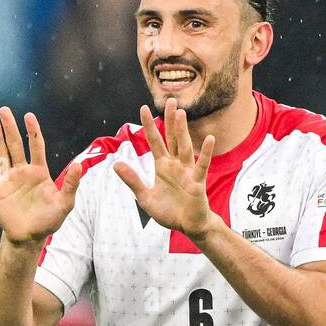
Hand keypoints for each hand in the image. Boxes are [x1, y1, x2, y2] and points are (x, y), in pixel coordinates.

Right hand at [0, 108, 81, 246]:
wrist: (29, 238)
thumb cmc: (48, 221)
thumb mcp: (64, 204)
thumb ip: (71, 185)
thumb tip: (80, 165)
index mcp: (39, 172)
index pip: (36, 146)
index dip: (33, 131)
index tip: (28, 116)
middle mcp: (22, 172)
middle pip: (16, 145)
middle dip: (10, 128)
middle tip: (4, 110)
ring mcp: (8, 180)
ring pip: (1, 155)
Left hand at [113, 101, 214, 241]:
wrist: (187, 226)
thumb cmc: (168, 211)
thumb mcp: (145, 197)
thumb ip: (132, 180)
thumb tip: (116, 164)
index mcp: (162, 166)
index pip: (154, 141)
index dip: (149, 125)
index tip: (143, 108)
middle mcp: (175, 164)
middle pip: (172, 138)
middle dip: (170, 120)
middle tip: (170, 100)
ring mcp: (187, 172)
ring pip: (184, 147)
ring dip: (182, 131)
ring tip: (181, 113)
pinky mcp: (197, 183)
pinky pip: (202, 166)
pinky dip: (206, 153)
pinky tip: (209, 139)